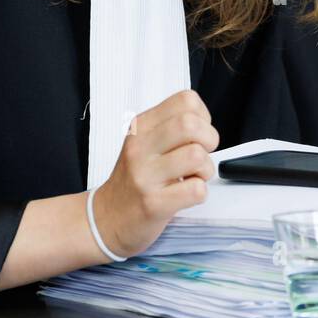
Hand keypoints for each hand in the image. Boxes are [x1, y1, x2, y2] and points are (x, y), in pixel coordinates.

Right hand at [92, 89, 218, 258]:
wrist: (107, 217)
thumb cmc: (134, 178)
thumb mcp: (144, 143)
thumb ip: (170, 128)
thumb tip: (204, 124)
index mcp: (141, 126)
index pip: (186, 100)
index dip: (203, 117)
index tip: (196, 135)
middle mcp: (140, 146)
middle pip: (190, 124)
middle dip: (209, 139)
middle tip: (201, 154)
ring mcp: (145, 175)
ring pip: (197, 156)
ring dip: (205, 169)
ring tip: (192, 177)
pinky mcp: (153, 203)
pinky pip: (196, 190)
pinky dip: (199, 193)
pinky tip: (185, 194)